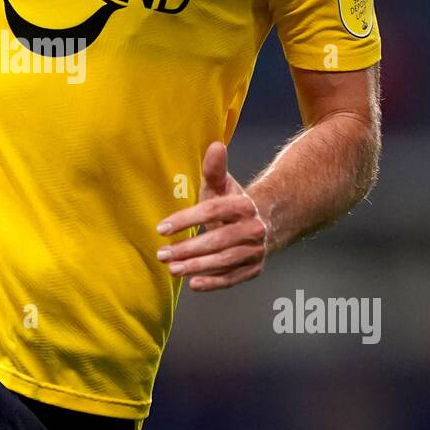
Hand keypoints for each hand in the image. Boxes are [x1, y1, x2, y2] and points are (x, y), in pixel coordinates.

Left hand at [155, 141, 270, 290]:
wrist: (268, 222)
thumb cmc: (234, 203)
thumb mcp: (223, 185)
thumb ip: (214, 169)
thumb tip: (215, 145)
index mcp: (244, 205)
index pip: (212, 212)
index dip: (186, 220)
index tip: (161, 228)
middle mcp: (253, 229)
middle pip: (218, 240)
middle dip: (188, 249)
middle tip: (162, 254)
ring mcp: (255, 250)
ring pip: (224, 261)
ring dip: (197, 267)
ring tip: (172, 269)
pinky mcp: (254, 268)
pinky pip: (233, 277)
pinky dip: (214, 283)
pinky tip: (193, 284)